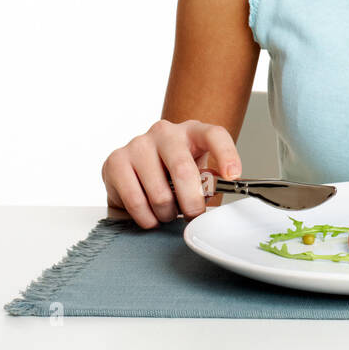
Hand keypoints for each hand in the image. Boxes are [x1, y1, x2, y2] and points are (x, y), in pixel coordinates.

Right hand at [101, 119, 241, 228]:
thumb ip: (208, 181)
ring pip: (160, 193)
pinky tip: (150, 216)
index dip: (226, 154)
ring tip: (168, 212)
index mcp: (192, 131)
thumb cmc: (173, 173)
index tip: (233, 177)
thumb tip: (215, 197)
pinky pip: (135, 201)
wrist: (137, 172)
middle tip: (194, 216)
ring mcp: (138, 144)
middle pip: (183, 170)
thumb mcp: (197, 172)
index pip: (214, 135)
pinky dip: (147, 218)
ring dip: (167, 213)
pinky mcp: (116, 161)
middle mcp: (165, 132)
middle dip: (192, 202)